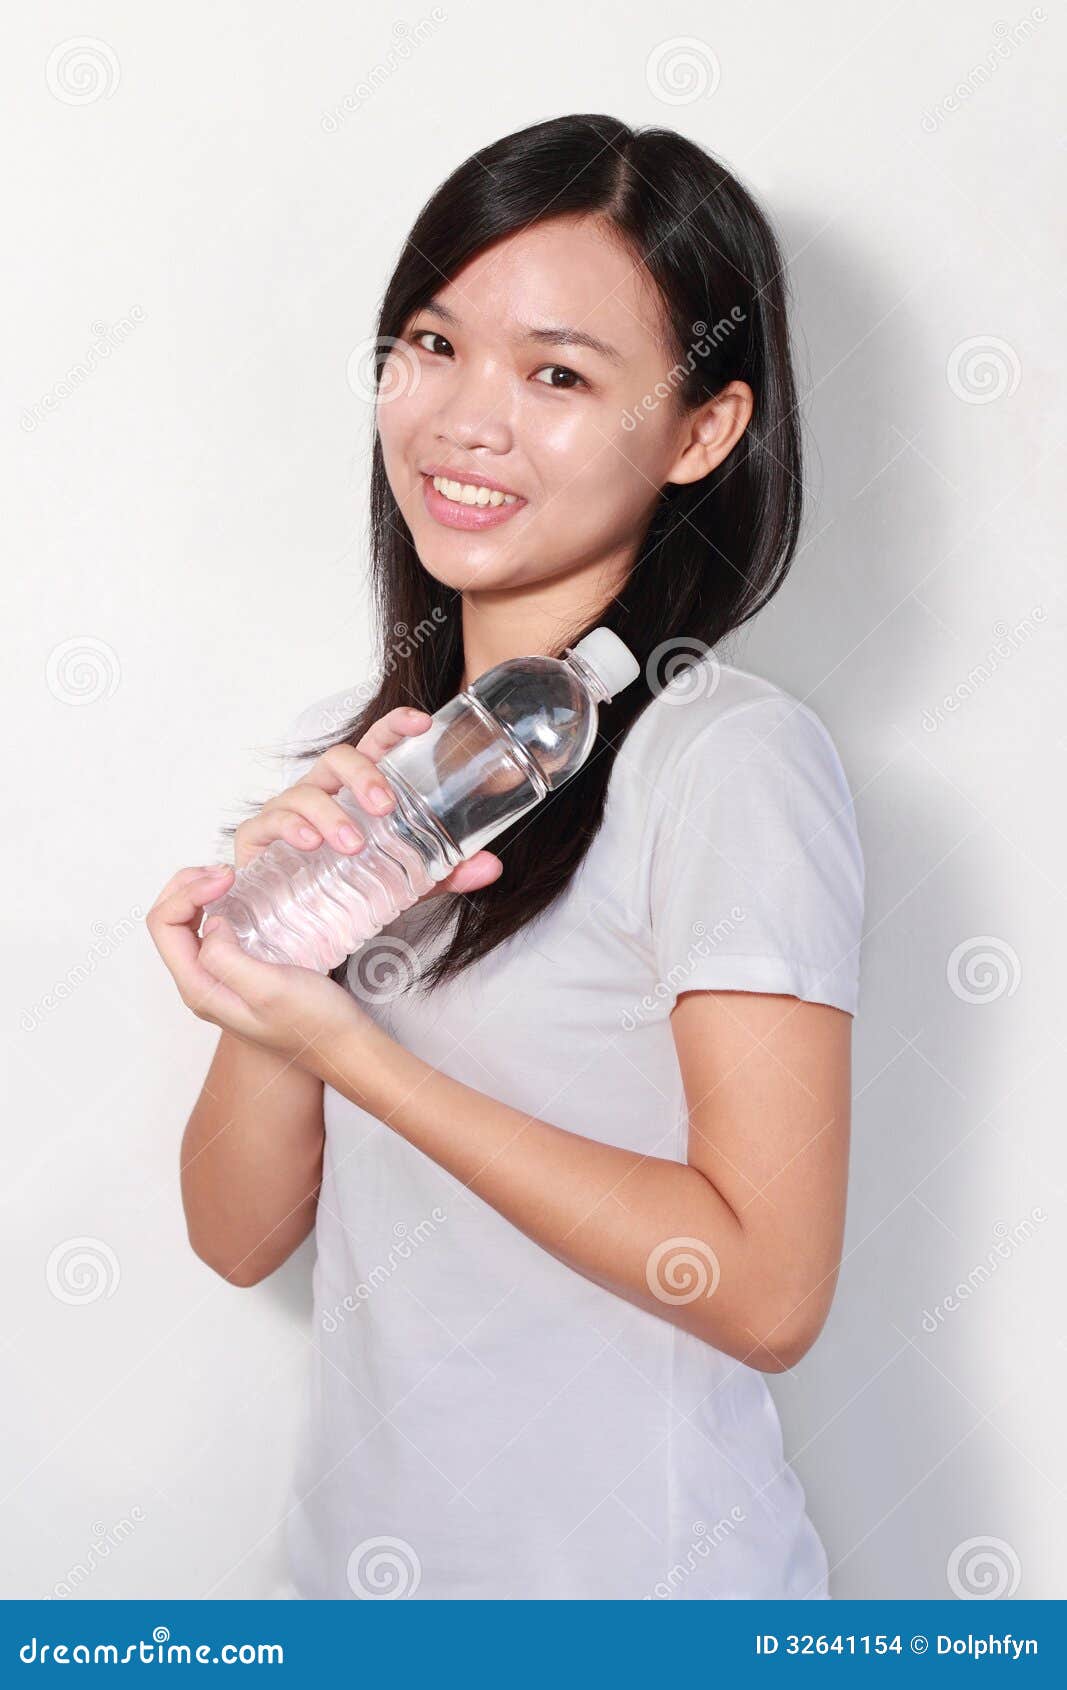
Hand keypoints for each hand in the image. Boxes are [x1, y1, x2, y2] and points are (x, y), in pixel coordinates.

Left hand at [147, 866, 366, 1062]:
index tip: (228, 878)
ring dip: (200, 895)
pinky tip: (244, 899)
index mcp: (200, 988)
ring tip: (230, 878)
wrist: (344, 1046)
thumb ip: (227, 957)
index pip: (164, 926)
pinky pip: (212, 934)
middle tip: (225, 871)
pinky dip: (219, 907)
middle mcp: (203, 985)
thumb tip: (211, 924)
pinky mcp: (240, 974)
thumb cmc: (313, 1023)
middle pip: (168, 923)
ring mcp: (220, 980)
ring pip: (187, 926)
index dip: (188, 892)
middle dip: (188, 887)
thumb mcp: (269, 988)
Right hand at [226, 704, 502, 897]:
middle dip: (364, 776)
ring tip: (352, 844)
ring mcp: (289, 811)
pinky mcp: (260, 839)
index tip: (423, 723)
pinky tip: (308, 844)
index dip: (396, 725)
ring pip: (306, 792)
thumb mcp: (410, 881)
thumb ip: (448, 872)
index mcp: (359, 789)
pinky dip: (289, 828)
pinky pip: (269, 822)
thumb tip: (492, 866)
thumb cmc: (353, 885)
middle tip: (386, 807)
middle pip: (341, 759)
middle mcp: (324, 791)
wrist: (303, 925)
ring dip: (330, 814)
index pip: (378, 744)